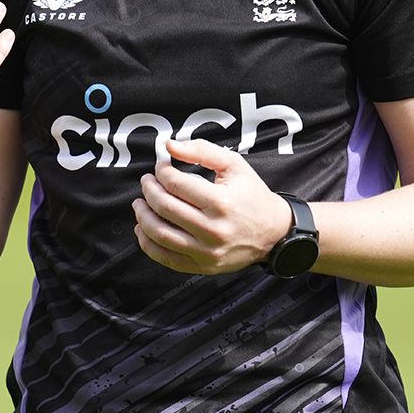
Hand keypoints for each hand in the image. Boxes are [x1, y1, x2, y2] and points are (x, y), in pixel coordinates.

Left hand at [131, 138, 292, 274]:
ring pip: (160, 234)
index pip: (176, 184)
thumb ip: (201, 150)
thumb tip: (169, 146)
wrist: (274, 233)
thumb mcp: (234, 165)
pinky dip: (147, 243)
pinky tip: (143, 229)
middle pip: (165, 208)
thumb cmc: (252, 195)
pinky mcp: (203, 266)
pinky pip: (166, 258)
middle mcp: (212, 229)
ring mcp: (206, 252)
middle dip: (149, 190)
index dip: (162, 171)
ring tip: (140, 203)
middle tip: (146, 181)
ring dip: (142, 216)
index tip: (160, 166)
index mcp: (221, 202)